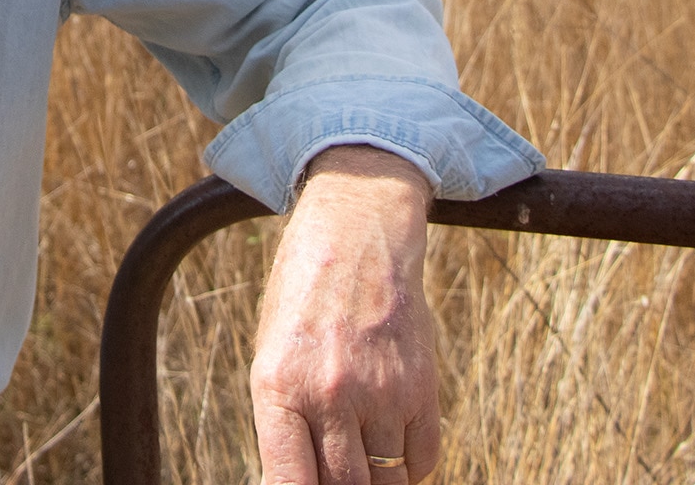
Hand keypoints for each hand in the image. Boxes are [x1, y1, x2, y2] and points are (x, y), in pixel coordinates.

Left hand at [249, 145, 438, 484]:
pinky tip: (393, 455)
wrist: (356, 236)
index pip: (290, 482)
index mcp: (279, 385)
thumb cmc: (303, 301)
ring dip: (375, 484)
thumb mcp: (273, 354)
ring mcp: (380, 391)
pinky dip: (408, 470)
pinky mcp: (421, 385)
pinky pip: (421, 460)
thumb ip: (282, 423)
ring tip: (363, 466)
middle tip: (338, 475)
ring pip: (384, 482)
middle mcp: (330, 392)